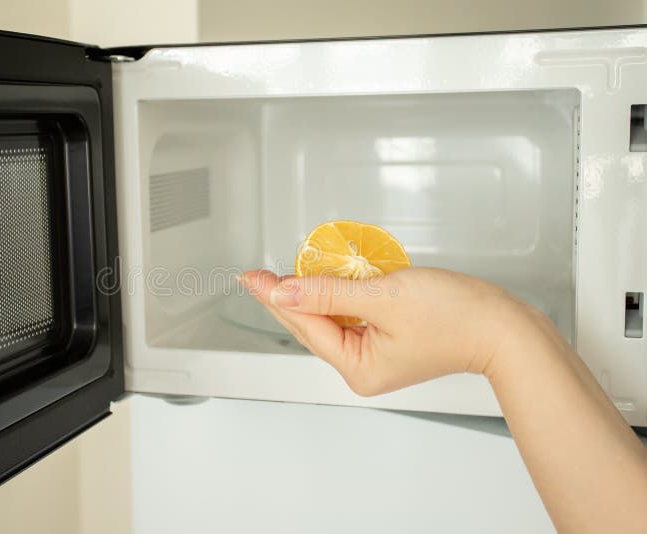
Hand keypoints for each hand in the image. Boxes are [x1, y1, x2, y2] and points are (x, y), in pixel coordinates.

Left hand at [239, 267, 545, 395]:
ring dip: (312, 294)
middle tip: (259, 272)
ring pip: (329, 320)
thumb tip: (282, 291)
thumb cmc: (456, 317)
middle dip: (287, 296)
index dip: (275, 297)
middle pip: (312, 326)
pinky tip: (325, 279)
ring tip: (287, 271)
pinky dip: (337, 296)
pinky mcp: (386, 342)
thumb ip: (328, 293)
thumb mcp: (383, 297)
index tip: (251, 276)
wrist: (504, 327)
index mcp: (357, 367)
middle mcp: (361, 368)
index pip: (304, 325)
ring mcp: (374, 356)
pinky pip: (351, 317)